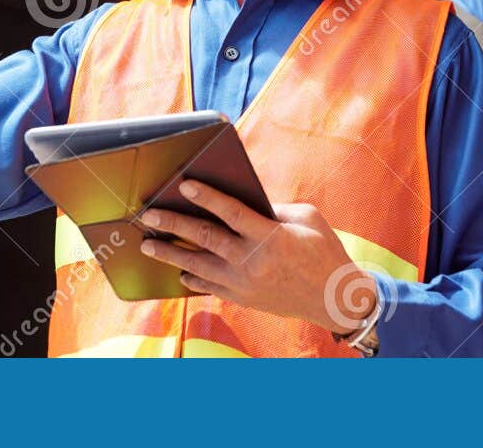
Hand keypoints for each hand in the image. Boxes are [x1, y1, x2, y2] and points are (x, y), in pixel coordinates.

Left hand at [138, 180, 377, 334]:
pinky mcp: (243, 298)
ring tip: (148, 244)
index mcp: (269, 236)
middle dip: (173, 225)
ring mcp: (244, 283)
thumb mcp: (306, 218)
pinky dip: (192, 277)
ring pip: (198, 265)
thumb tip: (243, 200)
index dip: (206, 196)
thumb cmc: (323, 251)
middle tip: (149, 215)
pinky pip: (210, 286)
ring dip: (170, 254)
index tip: (184, 184)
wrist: (334, 299)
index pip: (230, 211)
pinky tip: (178, 269)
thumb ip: (272, 209)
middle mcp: (252, 261)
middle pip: (204, 238)